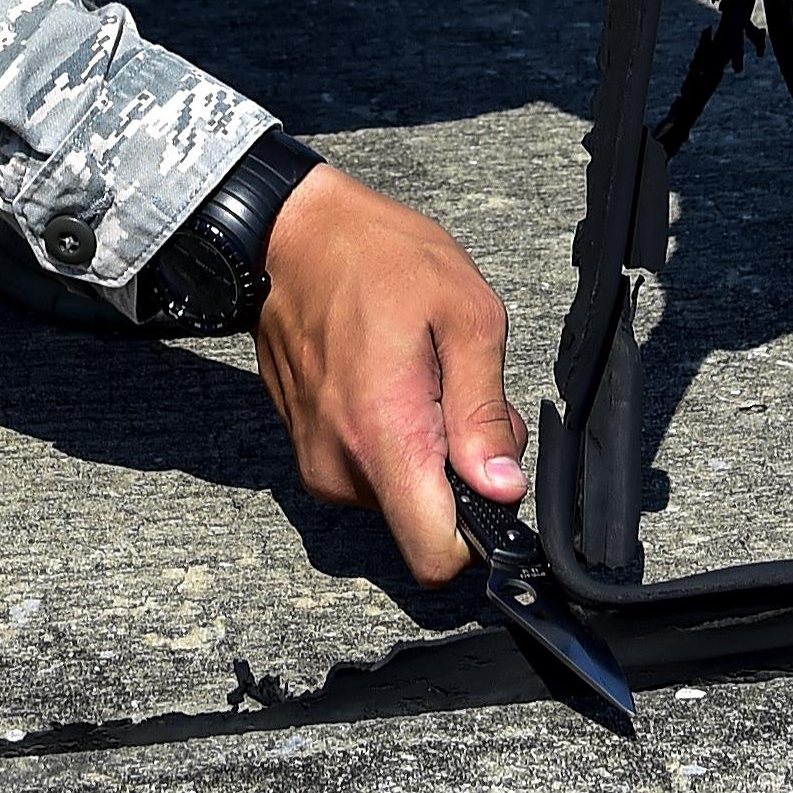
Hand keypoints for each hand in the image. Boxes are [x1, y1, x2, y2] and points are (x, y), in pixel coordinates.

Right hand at [251, 164, 524, 584]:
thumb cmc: (378, 259)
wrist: (289, 236)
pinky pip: (366, 473)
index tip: (494, 485)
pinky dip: (390, 441)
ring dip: (424, 453)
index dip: (479, 535)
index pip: (434, 556)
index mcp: (385, 436)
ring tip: (419, 376)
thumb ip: (484, 411)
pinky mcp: (306, 450)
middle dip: (457, 475)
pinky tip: (388, 380)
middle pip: (424, 523)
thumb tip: (503, 488)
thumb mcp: (463, 313)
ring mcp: (316, 461)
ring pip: (398, 497)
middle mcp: (341, 466)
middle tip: (457, 393)